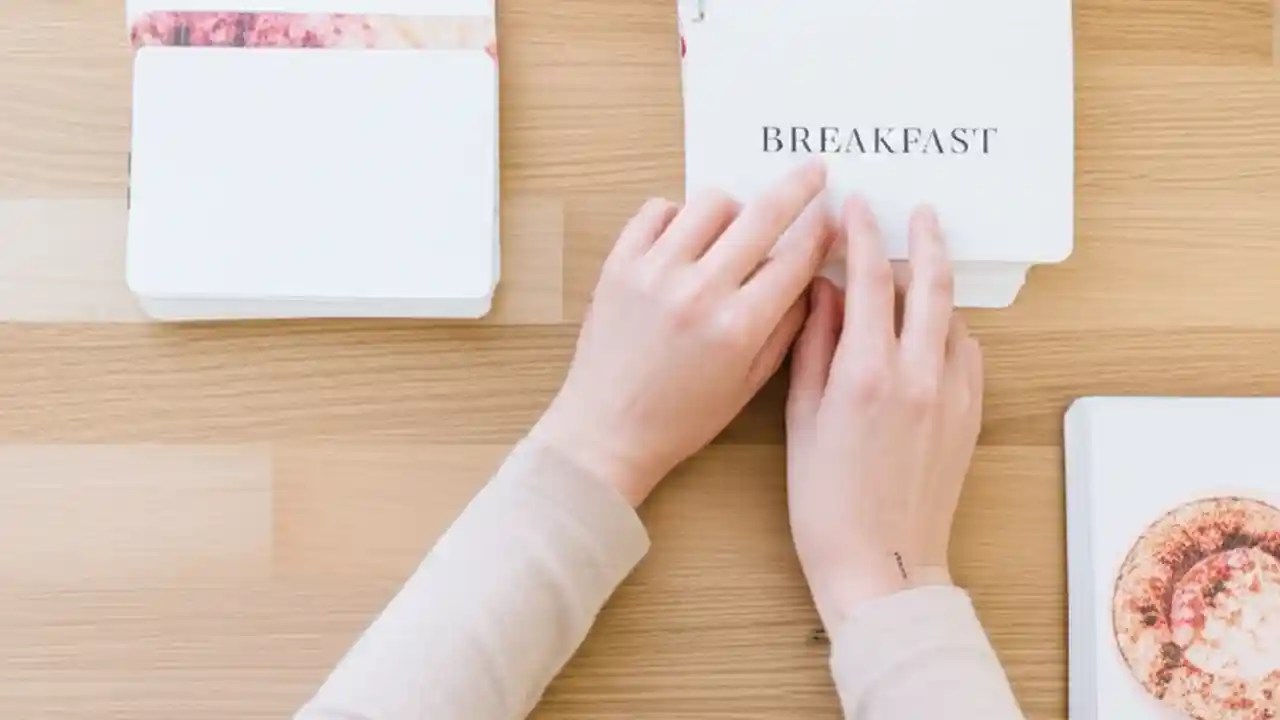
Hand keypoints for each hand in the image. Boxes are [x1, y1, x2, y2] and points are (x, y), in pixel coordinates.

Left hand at [531, 161, 834, 505]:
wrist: (607, 431)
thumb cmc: (682, 418)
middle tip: (814, 170)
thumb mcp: (748, 384)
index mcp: (739, 327)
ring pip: (710, 203)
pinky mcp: (619, 265)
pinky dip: (677, 215)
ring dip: (732, 209)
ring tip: (731, 231)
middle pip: (764, 214)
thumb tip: (812, 278)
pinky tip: (684, 239)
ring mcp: (654, 273)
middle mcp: (699, 291)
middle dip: (798, 186)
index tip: (835, 216)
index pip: (796, 258)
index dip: (822, 231)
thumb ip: (786, 327)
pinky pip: (656, 211)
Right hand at [785, 198, 982, 632]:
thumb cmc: (825, 501)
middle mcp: (915, 373)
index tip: (855, 208)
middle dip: (923, 240)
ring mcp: (951, 394)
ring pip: (953, 316)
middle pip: (929, 283)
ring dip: (937, 283)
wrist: (879, 562)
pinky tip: (933, 327)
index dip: (862, 236)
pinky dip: (950, 328)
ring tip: (921, 263)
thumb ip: (815, 347)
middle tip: (918, 213)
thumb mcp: (802, 417)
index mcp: (864, 371)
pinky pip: (967, 353)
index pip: (869, 279)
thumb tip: (826, 295)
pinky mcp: (969, 416)